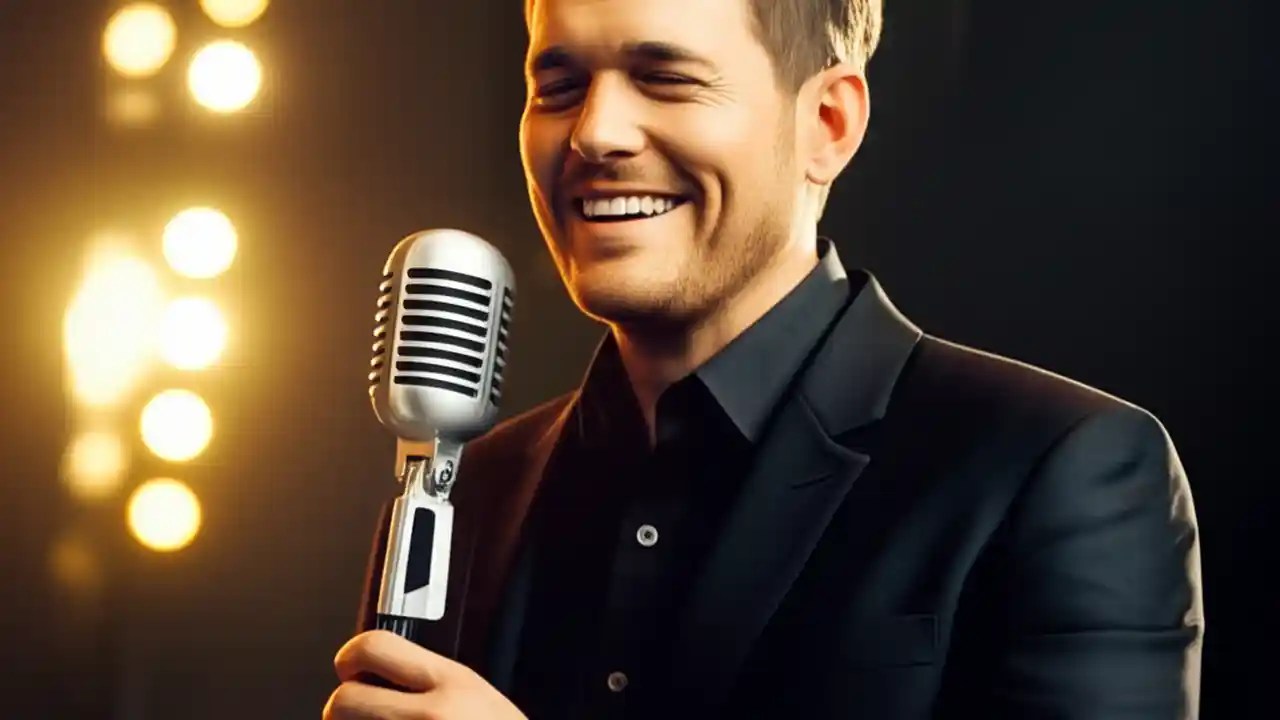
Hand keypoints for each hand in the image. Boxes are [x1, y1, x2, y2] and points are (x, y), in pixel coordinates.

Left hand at [324, 630, 526, 719]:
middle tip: (360, 716)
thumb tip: (376, 674)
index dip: (351, 658)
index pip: (374, 647)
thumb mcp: (479, 698)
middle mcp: (430, 717)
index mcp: (453, 684)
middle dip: (344, 711)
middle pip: (342, 700)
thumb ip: (431, 681)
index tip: (352, 669)